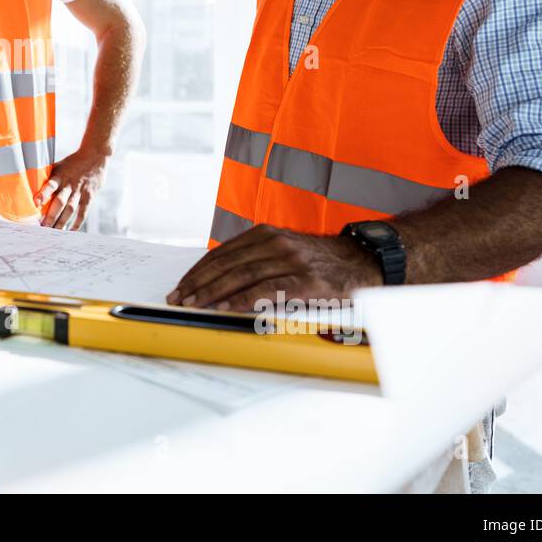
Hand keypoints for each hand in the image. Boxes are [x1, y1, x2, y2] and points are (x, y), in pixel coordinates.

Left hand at [34, 148, 107, 229]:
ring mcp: (80, 191)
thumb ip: (47, 176)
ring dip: (62, 222)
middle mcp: (69, 184)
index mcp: (60, 176)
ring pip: (70, 209)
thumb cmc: (72, 162)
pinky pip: (83, 212)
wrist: (95, 156)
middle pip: (60, 202)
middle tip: (43, 228)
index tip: (35, 203)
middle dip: (51, 216)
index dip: (43, 194)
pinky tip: (71, 231)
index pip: (50, 185)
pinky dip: (77, 222)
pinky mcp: (89, 196)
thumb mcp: (58, 165)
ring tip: (54, 233)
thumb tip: (29, 183)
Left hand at [165, 225, 382, 310]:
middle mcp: (275, 243)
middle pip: (226, 263)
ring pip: (242, 275)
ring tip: (194, 304)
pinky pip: (268, 289)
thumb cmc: (320, 262)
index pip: (221, 254)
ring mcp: (291, 260)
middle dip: (198, 283)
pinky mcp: (306, 280)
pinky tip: (226, 306)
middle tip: (178, 298)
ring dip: (213, 291)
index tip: (181, 286)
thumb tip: (219, 283)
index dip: (197, 271)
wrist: (363, 261)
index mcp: (265, 235)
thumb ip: (256, 261)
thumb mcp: (284, 252)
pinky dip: (244, 298)